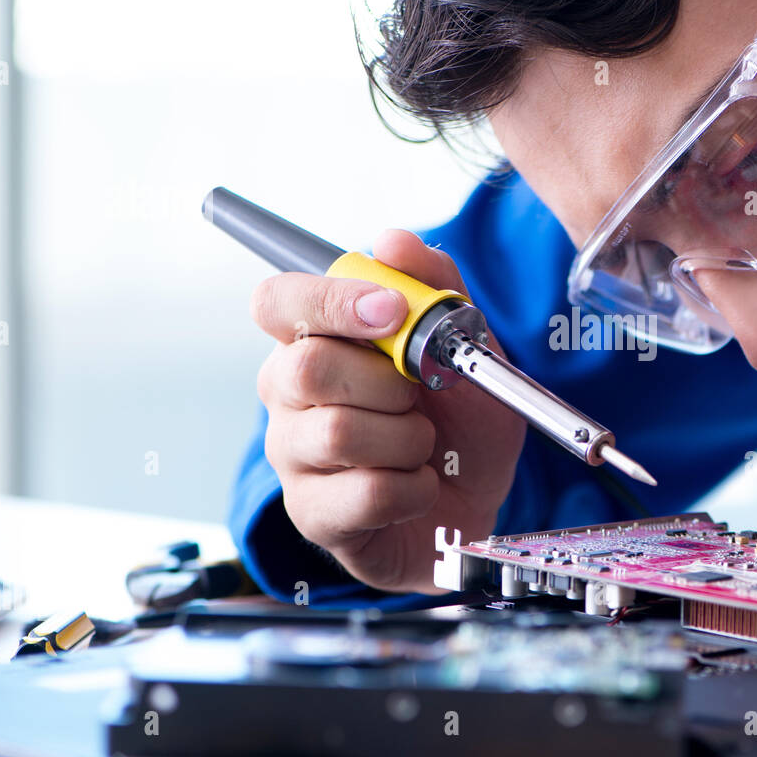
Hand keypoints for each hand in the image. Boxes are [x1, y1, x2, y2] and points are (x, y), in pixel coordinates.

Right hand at [252, 230, 525, 592]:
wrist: (480, 501)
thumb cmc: (461, 421)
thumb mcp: (468, 347)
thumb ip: (437, 287)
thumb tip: (391, 241)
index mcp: (316, 340)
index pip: (277, 301)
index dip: (332, 302)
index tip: (393, 314)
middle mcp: (288, 395)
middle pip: (307, 367)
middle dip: (388, 381)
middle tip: (420, 396)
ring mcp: (294, 457)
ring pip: (337, 433)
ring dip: (408, 438)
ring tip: (424, 445)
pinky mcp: (313, 515)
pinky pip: (363, 494)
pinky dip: (413, 488)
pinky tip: (419, 486)